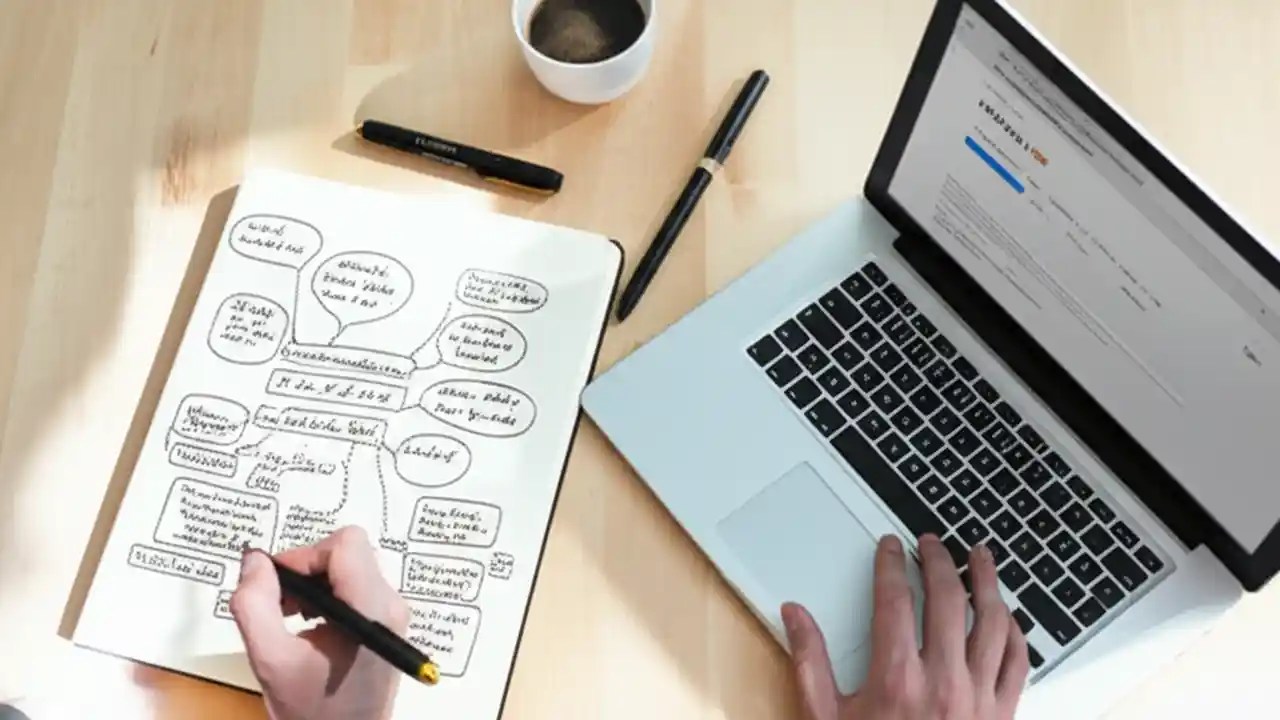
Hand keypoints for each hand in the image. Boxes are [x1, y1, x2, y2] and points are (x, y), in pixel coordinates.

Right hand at [231, 527, 410, 719]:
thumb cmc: (311, 709)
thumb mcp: (270, 659)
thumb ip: (255, 605)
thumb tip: (255, 560)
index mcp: (371, 609)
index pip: (346, 544)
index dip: (306, 554)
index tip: (278, 583)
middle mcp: (391, 604)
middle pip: (349, 553)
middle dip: (308, 569)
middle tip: (280, 603)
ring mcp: (394, 613)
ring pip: (353, 566)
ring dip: (316, 582)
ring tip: (292, 615)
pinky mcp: (388, 622)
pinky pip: (359, 585)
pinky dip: (329, 593)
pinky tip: (310, 623)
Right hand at [782, 534, 1028, 719]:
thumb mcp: (825, 719)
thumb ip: (809, 663)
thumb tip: (794, 614)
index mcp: (896, 678)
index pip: (894, 600)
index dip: (890, 565)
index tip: (889, 546)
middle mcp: (944, 681)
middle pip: (947, 599)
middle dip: (938, 561)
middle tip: (931, 542)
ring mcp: (979, 698)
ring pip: (993, 622)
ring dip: (987, 583)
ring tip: (980, 557)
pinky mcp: (1003, 716)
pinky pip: (1017, 661)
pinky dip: (1014, 631)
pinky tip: (1005, 615)